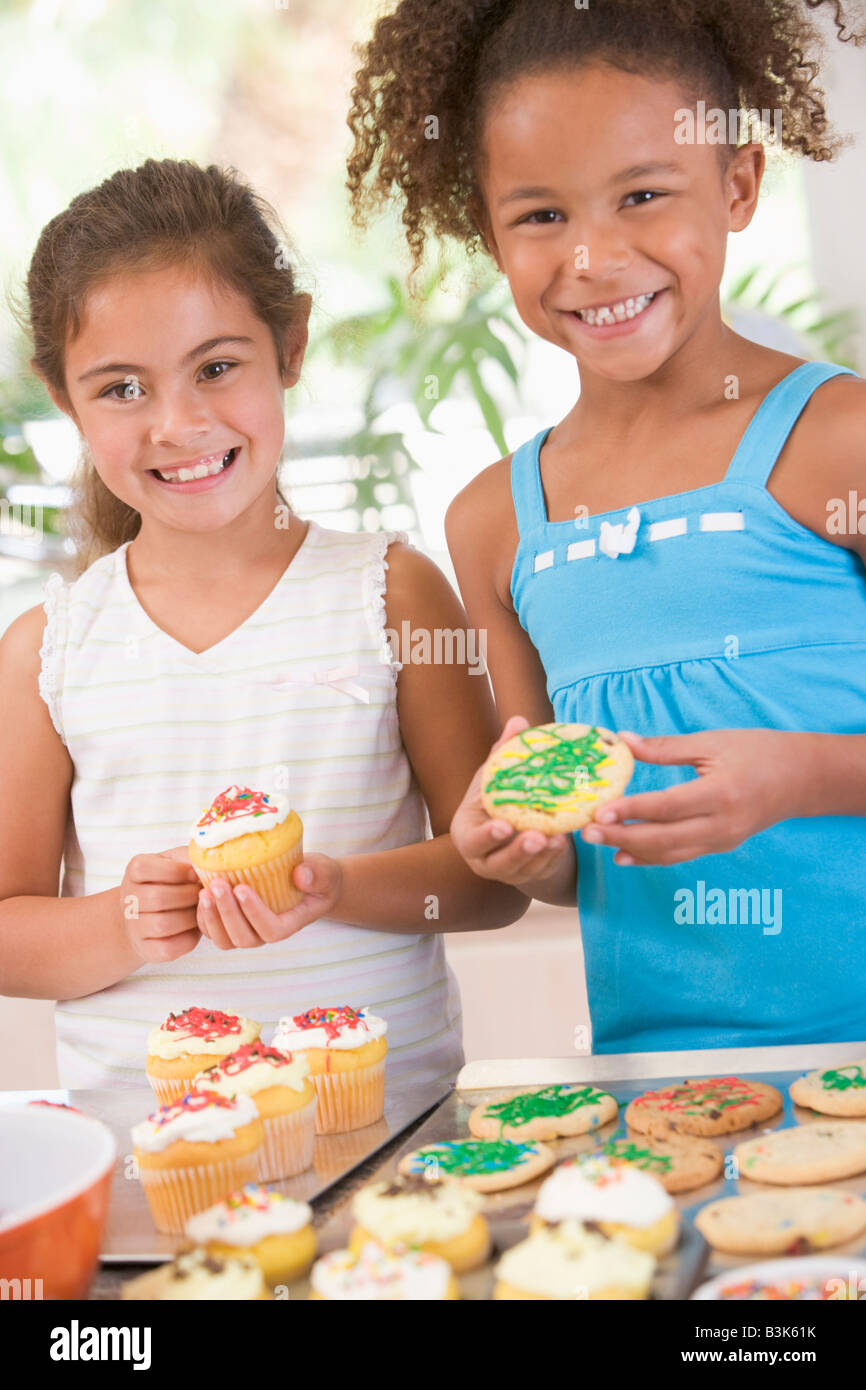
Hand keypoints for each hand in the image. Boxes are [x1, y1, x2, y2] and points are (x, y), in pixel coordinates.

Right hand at [120, 846, 202, 963]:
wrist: (150, 914)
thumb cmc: (171, 882)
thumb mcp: (176, 861)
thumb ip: (189, 858)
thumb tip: (210, 863)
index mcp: (135, 871)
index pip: (146, 868)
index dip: (178, 871)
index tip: (196, 874)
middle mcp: (128, 899)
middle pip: (158, 898)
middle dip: (189, 896)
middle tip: (206, 895)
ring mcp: (134, 927)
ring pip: (163, 924)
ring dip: (190, 918)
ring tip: (201, 911)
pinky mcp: (146, 950)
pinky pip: (168, 948)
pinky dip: (188, 939)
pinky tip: (194, 929)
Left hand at [196, 853, 342, 949]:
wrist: (307, 881)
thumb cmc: (317, 877)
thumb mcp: (325, 872)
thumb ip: (317, 874)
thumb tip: (300, 875)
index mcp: (290, 923)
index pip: (272, 930)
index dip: (255, 914)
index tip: (242, 888)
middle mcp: (266, 933)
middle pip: (243, 938)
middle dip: (228, 914)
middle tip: (217, 885)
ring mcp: (248, 931)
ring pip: (224, 939)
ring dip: (212, 918)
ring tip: (204, 891)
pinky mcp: (232, 923)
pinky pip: (213, 930)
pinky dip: (203, 916)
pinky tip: (199, 892)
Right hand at [450, 715, 573, 887]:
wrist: (510, 828)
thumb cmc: (497, 798)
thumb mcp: (495, 777)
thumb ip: (503, 753)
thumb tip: (518, 721)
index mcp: (467, 833)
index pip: (473, 839)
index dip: (487, 835)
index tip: (504, 825)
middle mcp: (483, 859)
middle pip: (499, 862)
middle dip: (518, 851)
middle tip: (537, 837)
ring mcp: (507, 872)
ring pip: (523, 870)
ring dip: (541, 856)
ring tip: (558, 838)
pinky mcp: (529, 877)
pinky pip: (541, 871)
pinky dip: (553, 858)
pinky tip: (565, 842)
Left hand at [581, 728, 810, 865]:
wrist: (802, 778)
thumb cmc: (758, 751)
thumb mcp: (712, 742)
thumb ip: (665, 747)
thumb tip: (622, 739)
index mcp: (721, 793)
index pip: (667, 807)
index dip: (632, 810)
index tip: (599, 810)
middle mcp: (722, 824)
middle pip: (664, 838)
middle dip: (622, 835)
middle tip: (586, 831)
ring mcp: (723, 840)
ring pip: (671, 853)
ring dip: (632, 849)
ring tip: (598, 842)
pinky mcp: (721, 846)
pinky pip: (681, 855)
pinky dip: (651, 856)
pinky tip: (625, 853)